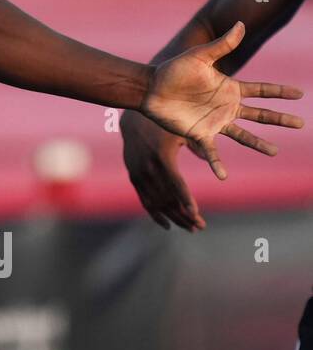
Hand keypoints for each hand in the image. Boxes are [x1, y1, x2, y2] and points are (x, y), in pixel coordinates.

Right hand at [121, 108, 202, 230]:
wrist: (133, 121)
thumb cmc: (164, 126)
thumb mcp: (182, 133)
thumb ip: (199, 149)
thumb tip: (216, 167)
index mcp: (162, 157)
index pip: (175, 184)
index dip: (186, 200)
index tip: (196, 215)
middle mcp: (148, 168)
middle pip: (167, 198)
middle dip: (185, 215)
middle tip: (200, 226)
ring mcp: (139, 175)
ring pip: (157, 203)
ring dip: (174, 217)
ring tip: (191, 227)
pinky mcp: (134, 178)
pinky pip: (144, 201)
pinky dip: (156, 214)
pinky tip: (168, 225)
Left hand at [139, 21, 303, 181]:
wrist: (150, 88)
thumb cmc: (172, 70)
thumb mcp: (199, 56)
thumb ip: (222, 46)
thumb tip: (240, 24)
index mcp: (229, 88)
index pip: (261, 90)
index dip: (280, 92)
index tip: (300, 94)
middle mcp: (226, 106)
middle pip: (260, 114)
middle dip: (280, 119)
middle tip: (300, 124)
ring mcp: (215, 121)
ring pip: (243, 135)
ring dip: (258, 144)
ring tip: (273, 151)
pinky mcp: (199, 134)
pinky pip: (211, 152)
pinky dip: (217, 164)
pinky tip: (223, 175)